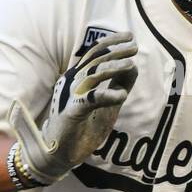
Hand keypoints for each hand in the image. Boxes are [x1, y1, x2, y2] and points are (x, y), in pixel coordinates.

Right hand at [8, 31, 138, 184]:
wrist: (57, 154)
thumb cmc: (81, 128)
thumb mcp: (104, 104)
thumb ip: (117, 85)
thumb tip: (133, 66)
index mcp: (77, 78)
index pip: (94, 53)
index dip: (112, 43)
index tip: (129, 37)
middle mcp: (71, 82)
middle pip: (95, 60)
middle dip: (116, 52)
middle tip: (134, 47)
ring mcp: (69, 96)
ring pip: (92, 75)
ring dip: (113, 68)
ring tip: (131, 64)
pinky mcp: (71, 112)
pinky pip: (90, 100)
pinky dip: (107, 96)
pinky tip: (121, 95)